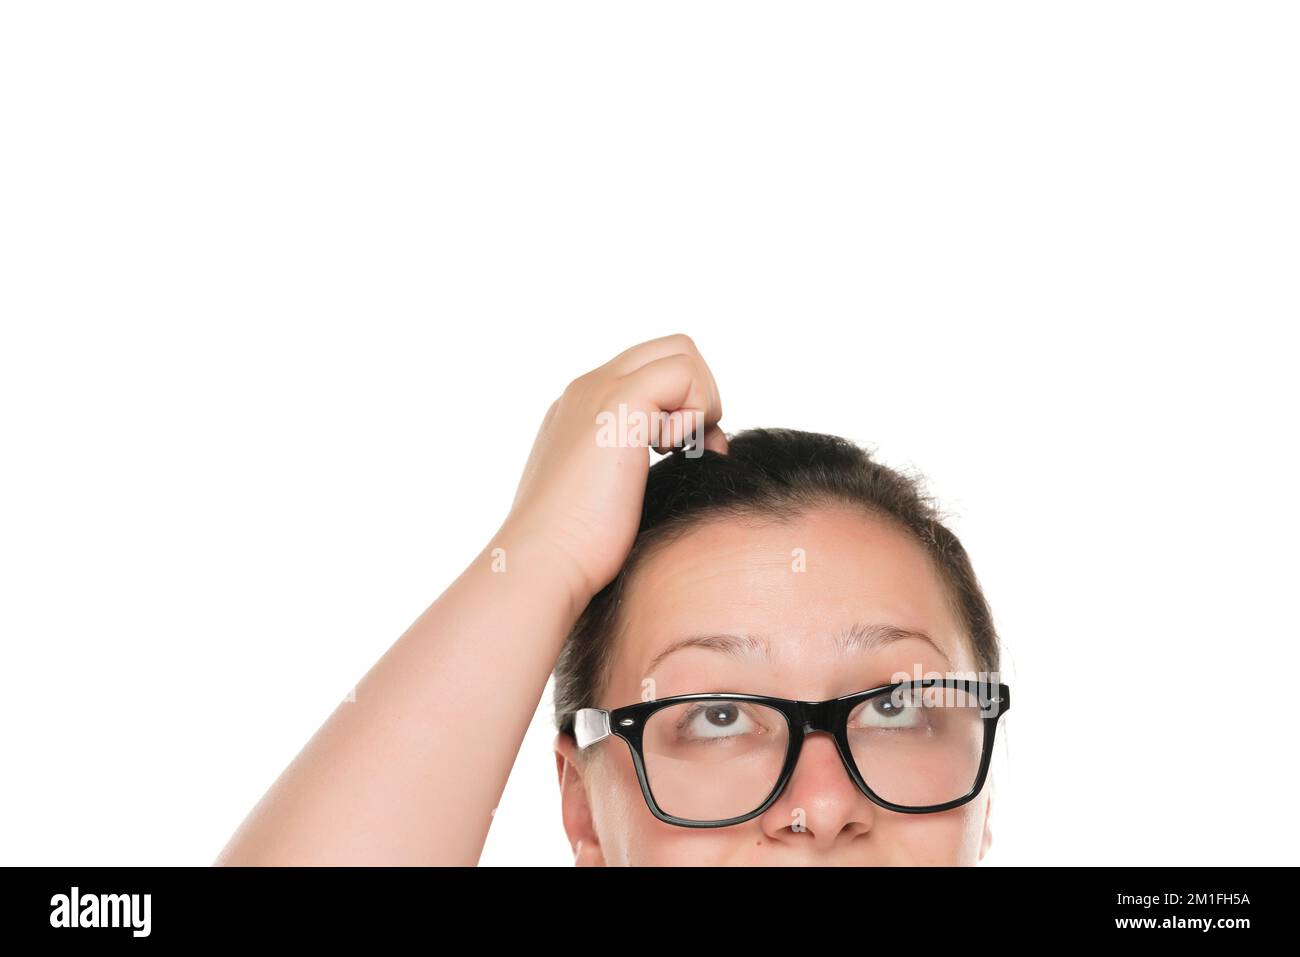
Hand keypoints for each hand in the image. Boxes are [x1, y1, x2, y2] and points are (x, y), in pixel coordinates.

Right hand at [499, 333, 727, 605]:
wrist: (543, 563)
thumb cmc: (577, 550)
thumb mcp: (610, 495)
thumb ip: (641, 465)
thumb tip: (702, 447)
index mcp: (583, 409)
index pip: (651, 370)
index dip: (685, 405)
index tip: (684, 455)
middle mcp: (588, 389)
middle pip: (671, 349)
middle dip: (700, 395)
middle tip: (692, 449)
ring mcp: (600, 391)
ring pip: (682, 352)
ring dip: (702, 402)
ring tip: (681, 451)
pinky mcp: (619, 406)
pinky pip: (684, 373)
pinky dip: (696, 411)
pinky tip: (671, 452)